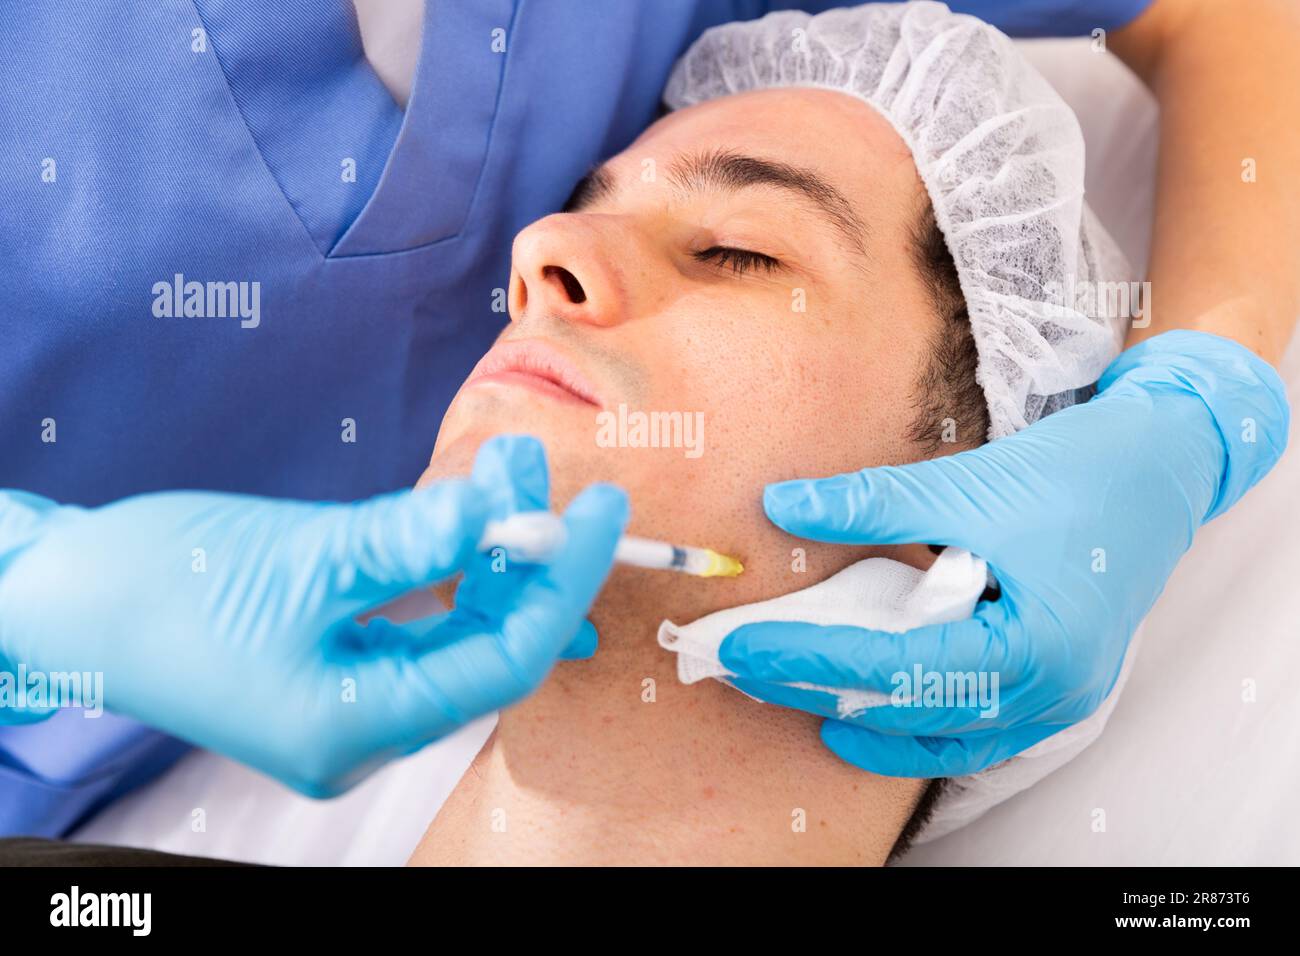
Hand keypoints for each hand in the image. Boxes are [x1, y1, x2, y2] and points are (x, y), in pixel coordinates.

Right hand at [0, 436, 627, 795]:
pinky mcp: (337, 675)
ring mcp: (349, 709)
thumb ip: (411, 539)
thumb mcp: (302, 552)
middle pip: (487, 650)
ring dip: (493, 558)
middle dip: (528, 558)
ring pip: (457, 638)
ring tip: (509, 475)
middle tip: (543, 473)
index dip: (562, 581)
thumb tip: (506, 510)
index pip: (502, 661)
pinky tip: (487, 537)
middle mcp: (362, 734)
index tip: (600, 510)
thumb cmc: (162, 583)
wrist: (68, 600)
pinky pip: (423, 635)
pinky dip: (456, 581)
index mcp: (353, 725)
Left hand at [717, 331, 1288, 776]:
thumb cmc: (1077, 473)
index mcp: (1034, 646)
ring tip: (781, 688)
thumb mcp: (967, 485)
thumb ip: (870, 504)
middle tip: (736, 672)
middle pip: (905, 713)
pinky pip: (966, 732)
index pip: (894, 670)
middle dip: (814, 693)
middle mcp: (1048, 693)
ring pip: (934, 735)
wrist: (1158, 469)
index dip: (809, 661)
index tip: (739, 648)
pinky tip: (853, 712)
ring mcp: (1054, 702)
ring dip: (855, 714)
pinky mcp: (1047, 692)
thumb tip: (780, 505)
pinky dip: (907, 725)